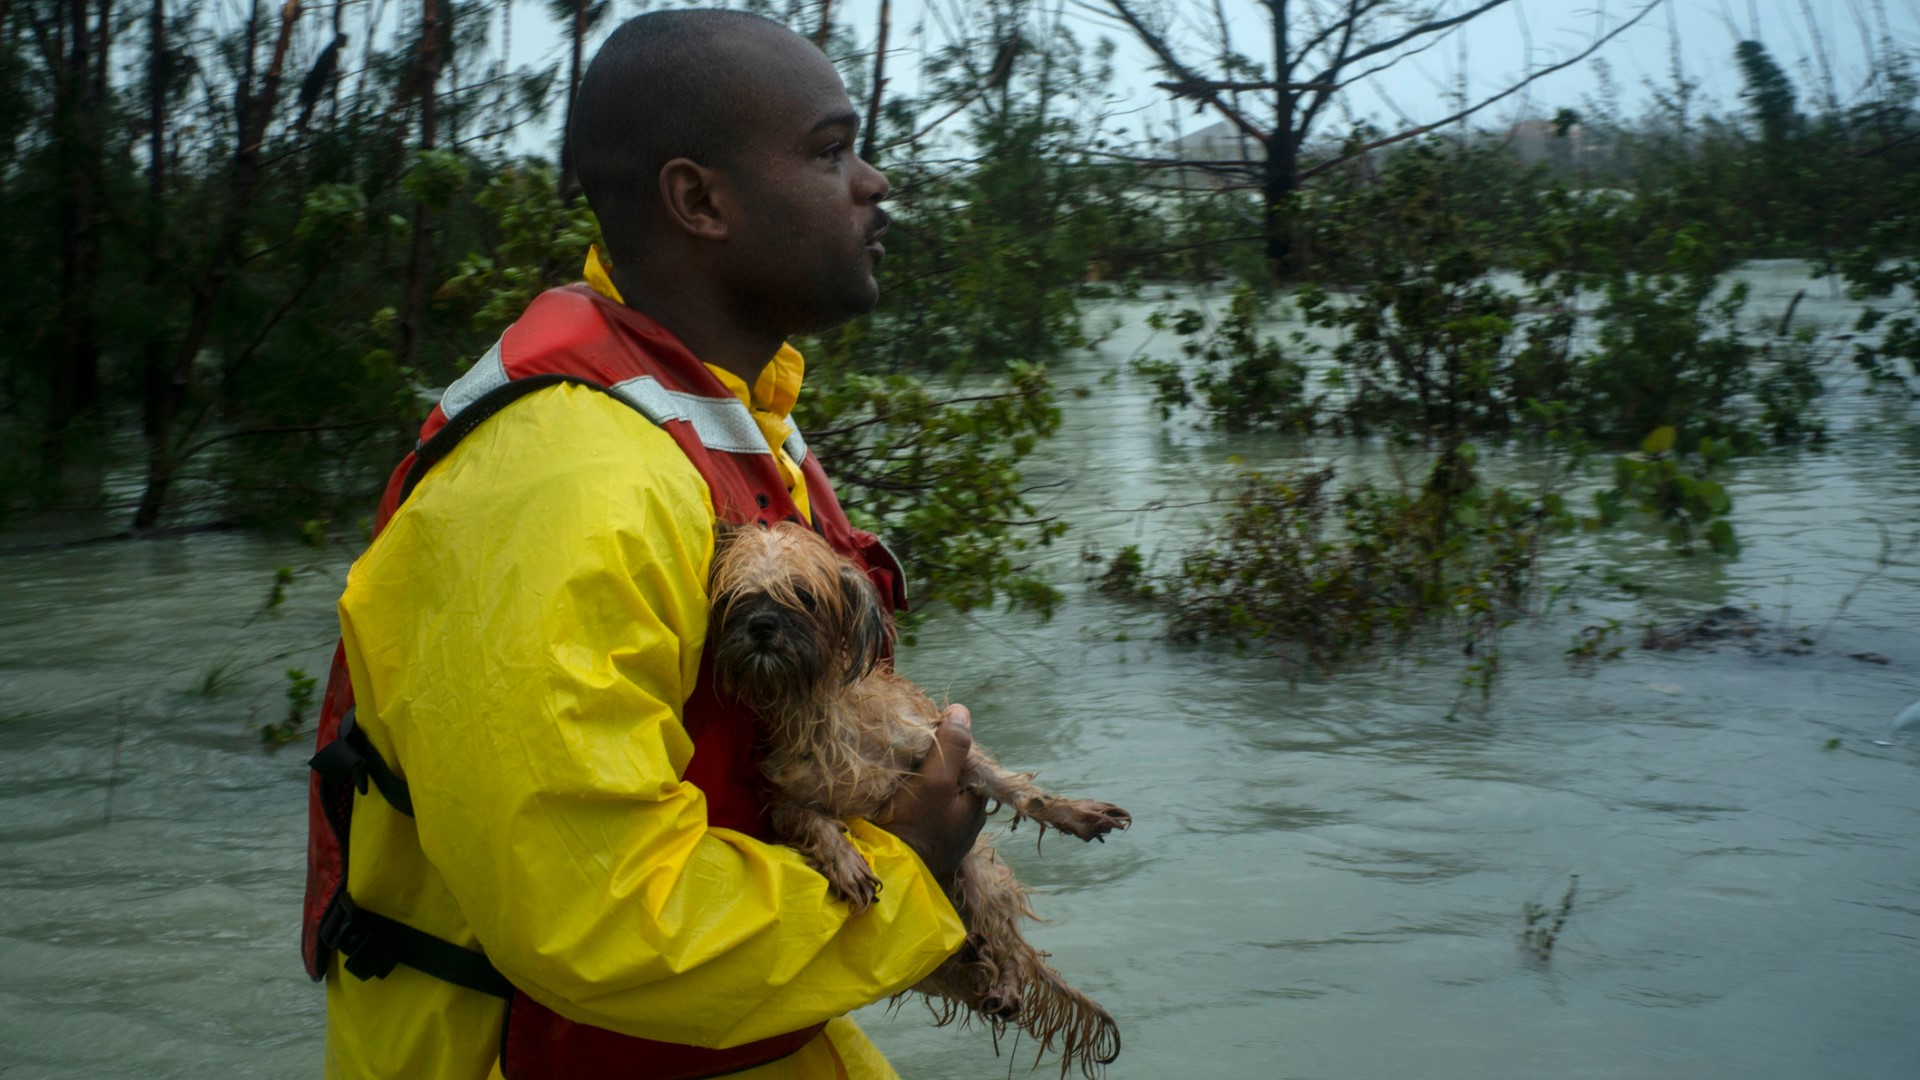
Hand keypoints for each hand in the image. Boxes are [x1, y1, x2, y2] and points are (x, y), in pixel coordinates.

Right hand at [885, 705, 987, 883]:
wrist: (890, 874)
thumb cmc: (916, 827)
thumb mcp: (936, 781)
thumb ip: (951, 747)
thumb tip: (961, 711)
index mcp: (977, 804)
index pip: (967, 761)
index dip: (947, 745)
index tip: (923, 739)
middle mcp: (969, 821)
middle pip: (953, 778)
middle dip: (935, 765)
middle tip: (908, 756)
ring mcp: (949, 836)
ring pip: (940, 796)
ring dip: (924, 784)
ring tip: (900, 774)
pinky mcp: (929, 845)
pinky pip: (927, 813)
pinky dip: (917, 802)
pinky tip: (900, 798)